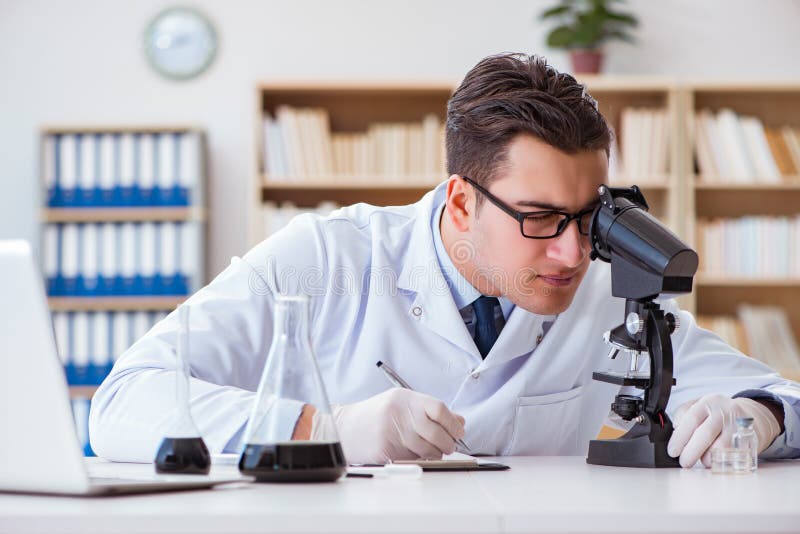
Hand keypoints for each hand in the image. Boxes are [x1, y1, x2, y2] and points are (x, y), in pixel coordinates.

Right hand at [311, 388, 465, 463]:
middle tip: (449, 446)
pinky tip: (415, 455)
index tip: (458, 431)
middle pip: (436, 432)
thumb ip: (430, 410)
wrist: (344, 427)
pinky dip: (420, 460)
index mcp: (404, 398)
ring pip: (427, 449)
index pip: (438, 408)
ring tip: (432, 451)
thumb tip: (459, 422)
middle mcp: (398, 413)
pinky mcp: (384, 450)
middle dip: (448, 442)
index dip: (453, 423)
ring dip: (436, 454)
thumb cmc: (375, 416)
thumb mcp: (401, 404)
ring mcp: (390, 431)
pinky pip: (412, 460)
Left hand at [667, 394, 781, 467]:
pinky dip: (724, 462)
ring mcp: (739, 426)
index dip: (680, 437)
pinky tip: (717, 461)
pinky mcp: (750, 441)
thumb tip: (675, 430)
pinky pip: (735, 456)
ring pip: (722, 447)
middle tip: (684, 462)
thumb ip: (683, 414)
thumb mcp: (697, 405)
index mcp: (708, 402)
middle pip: (706, 433)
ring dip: (708, 458)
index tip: (673, 451)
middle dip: (692, 451)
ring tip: (703, 459)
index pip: (691, 419)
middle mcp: (725, 413)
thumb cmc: (715, 413)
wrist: (748, 413)